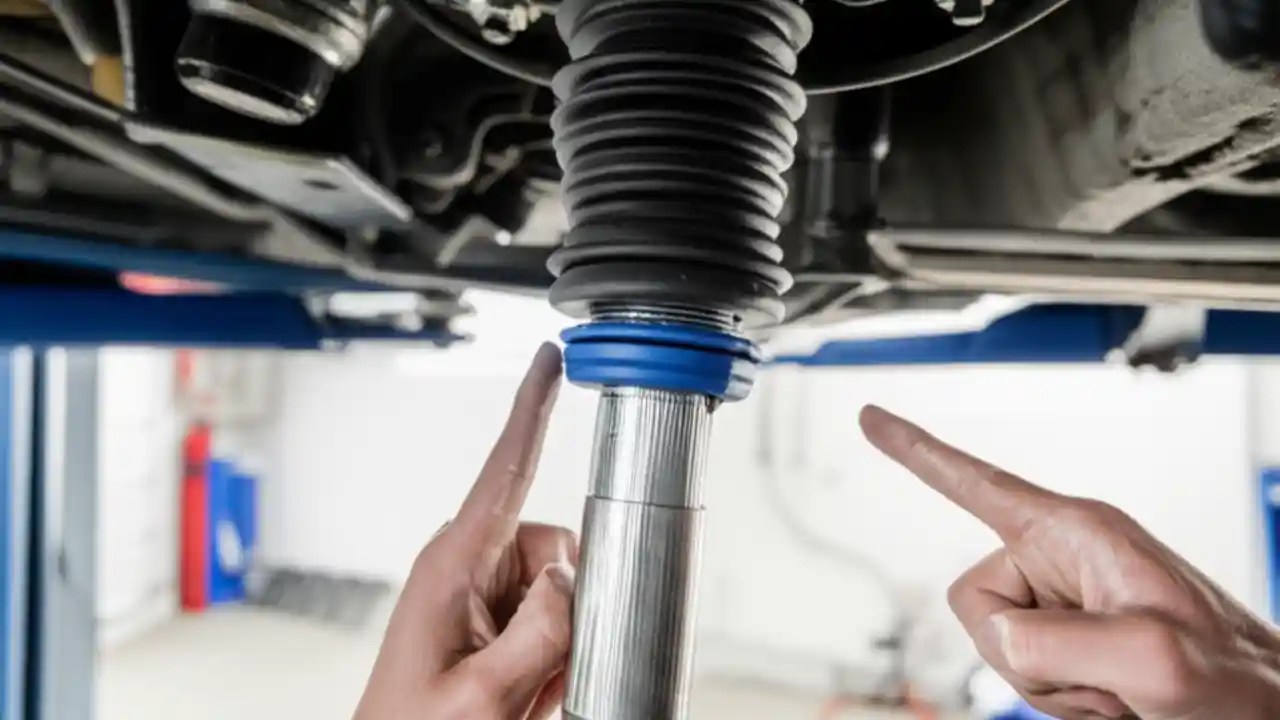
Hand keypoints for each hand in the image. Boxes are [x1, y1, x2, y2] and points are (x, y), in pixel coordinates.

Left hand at [355, 343, 576, 719]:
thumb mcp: (484, 695)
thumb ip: (538, 633)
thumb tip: (573, 576)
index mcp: (452, 565)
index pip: (505, 468)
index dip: (533, 408)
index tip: (549, 359)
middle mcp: (466, 567)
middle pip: (556, 545)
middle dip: (569, 600)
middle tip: (542, 666)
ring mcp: (477, 593)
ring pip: (560, 586)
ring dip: (559, 639)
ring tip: (524, 687)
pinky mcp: (487, 619)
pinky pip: (548, 617)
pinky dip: (550, 655)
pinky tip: (524, 689)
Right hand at [860, 405, 1279, 719]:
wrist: (1259, 713)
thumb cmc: (1237, 680)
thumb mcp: (1152, 657)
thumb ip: (1057, 640)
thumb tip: (999, 633)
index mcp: (1079, 533)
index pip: (976, 482)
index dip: (916, 452)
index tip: (873, 419)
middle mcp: (1065, 557)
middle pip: (974, 600)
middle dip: (1024, 657)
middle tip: (1094, 675)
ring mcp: (1066, 601)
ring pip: (994, 645)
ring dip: (1047, 685)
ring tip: (1112, 689)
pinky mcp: (1070, 639)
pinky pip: (1021, 670)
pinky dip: (1058, 697)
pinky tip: (1108, 698)